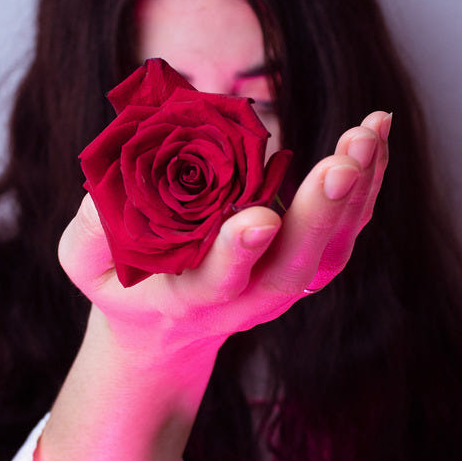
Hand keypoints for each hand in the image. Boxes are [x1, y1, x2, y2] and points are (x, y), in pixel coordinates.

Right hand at [58, 111, 389, 353]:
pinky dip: (366, 183)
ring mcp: (282, 284)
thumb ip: (92, 229)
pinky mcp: (306, 265)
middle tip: (342, 163)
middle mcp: (246, 298)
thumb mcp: (87, 261)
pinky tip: (374, 138)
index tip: (259, 219)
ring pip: (330, 249)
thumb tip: (108, 190)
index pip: (217, 281)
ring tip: (369, 132)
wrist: (167, 328)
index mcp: (188, 299)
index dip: (238, 252)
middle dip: (320, 213)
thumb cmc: (124, 283)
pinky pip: (346, 230)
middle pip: (293, 265)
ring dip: (355, 191)